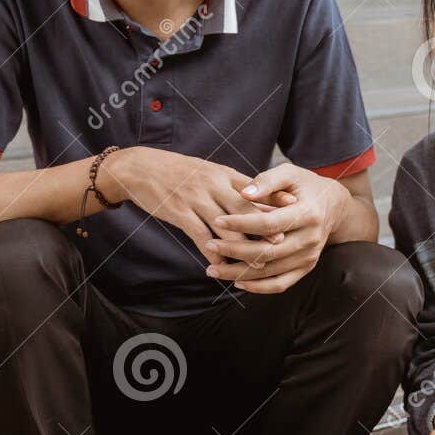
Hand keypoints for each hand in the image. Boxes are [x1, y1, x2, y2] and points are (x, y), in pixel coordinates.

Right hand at [100, 147, 272, 261]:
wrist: (139, 168)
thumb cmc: (176, 171)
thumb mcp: (207, 170)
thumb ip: (229, 183)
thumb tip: (256, 197)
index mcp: (222, 173)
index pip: (254, 187)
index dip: (275, 199)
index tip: (295, 208)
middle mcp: (212, 185)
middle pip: (245, 209)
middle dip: (265, 227)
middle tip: (283, 242)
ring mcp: (196, 199)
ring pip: (225, 227)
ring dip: (243, 249)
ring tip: (257, 265)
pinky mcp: (179, 213)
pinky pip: (200, 236)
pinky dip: (212, 253)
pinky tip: (220, 266)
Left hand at [203, 163, 352, 292]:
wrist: (333, 205)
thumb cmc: (305, 185)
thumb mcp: (290, 173)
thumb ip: (267, 181)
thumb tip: (243, 193)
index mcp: (308, 213)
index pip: (270, 223)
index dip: (242, 224)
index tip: (217, 221)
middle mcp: (310, 239)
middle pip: (268, 251)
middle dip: (235, 251)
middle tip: (209, 245)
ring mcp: (309, 257)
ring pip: (270, 272)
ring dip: (239, 273)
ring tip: (213, 269)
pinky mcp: (306, 268)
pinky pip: (281, 284)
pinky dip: (258, 287)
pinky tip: (237, 282)